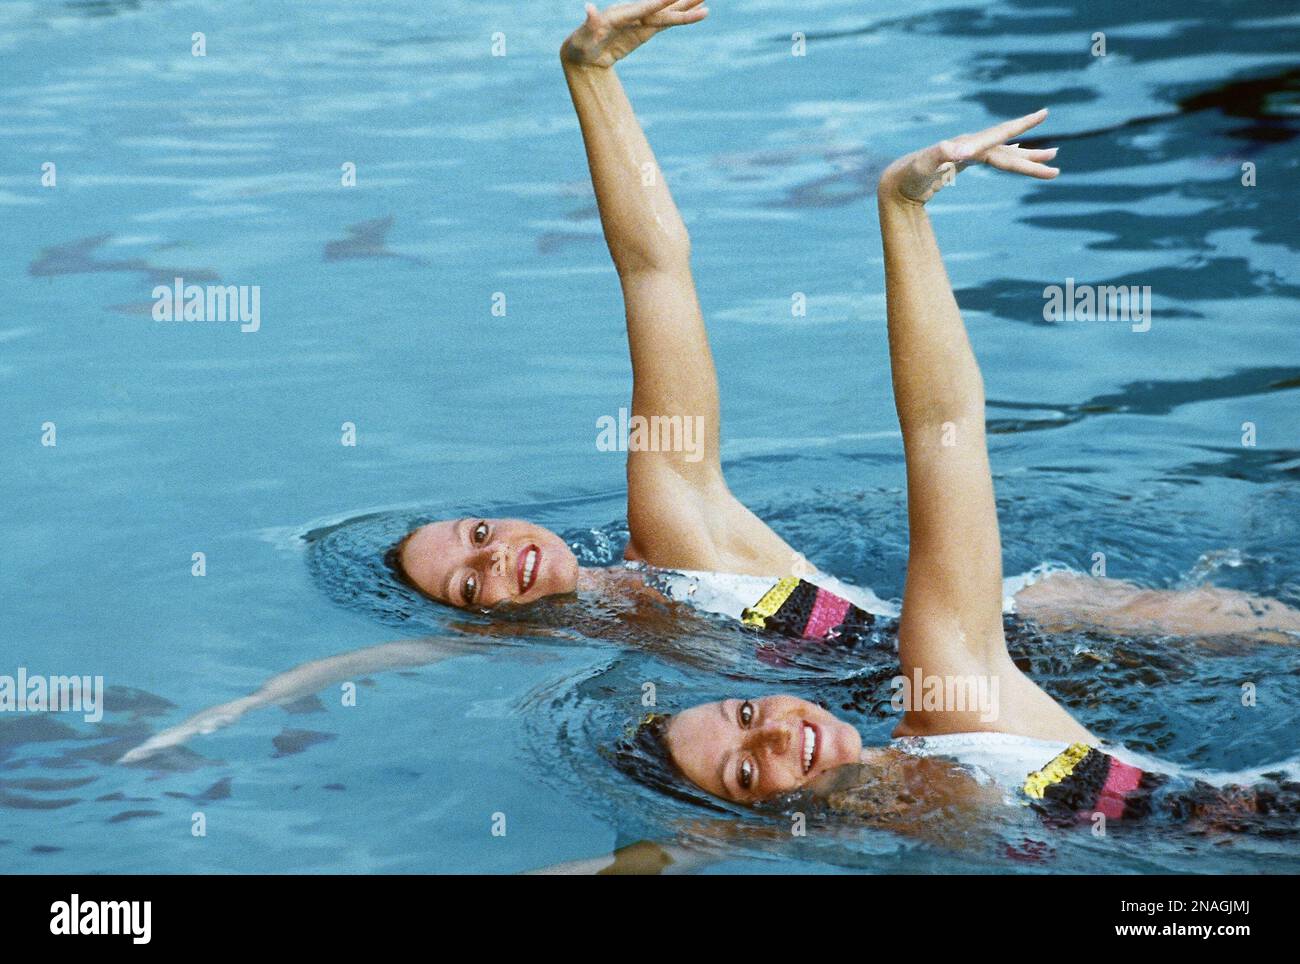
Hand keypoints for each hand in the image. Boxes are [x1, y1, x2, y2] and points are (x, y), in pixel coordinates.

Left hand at [561, 0, 708, 68]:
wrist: (584, 53)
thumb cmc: (580, 44)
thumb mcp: (583, 37)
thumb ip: (589, 23)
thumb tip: (588, 9)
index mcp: (619, 15)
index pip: (642, 8)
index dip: (657, 3)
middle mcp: (633, 14)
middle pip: (661, 7)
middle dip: (680, 1)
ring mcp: (641, 21)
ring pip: (668, 12)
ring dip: (686, 6)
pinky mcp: (645, 30)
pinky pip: (666, 22)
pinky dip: (681, 16)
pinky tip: (697, 10)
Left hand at [878, 109, 1059, 206]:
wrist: (896, 183)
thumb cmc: (910, 175)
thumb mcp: (924, 166)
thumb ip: (941, 155)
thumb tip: (962, 150)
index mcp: (967, 145)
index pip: (999, 136)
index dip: (1021, 126)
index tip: (1044, 114)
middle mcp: (971, 146)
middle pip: (1008, 150)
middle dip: (1032, 156)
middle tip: (1057, 158)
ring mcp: (969, 154)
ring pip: (1005, 154)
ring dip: (1028, 157)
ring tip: (1053, 158)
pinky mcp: (965, 163)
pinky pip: (995, 160)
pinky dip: (1010, 161)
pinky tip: (1020, 161)